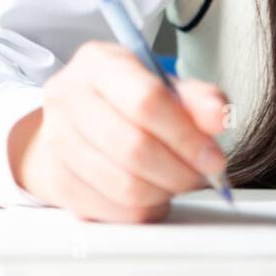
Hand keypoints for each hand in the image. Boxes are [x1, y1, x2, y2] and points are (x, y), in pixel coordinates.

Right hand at [6, 41, 229, 222]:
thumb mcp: (164, 85)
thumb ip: (197, 99)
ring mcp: (55, 140)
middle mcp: (68, 97)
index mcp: (99, 63)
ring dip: (164, 193)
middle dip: (180, 171)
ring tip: (177, 182)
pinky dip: (143, 210)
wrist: (75, 119)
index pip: (146, 101)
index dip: (186, 136)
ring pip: (124, 186)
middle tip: (200, 175)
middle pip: (134, 148)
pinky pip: (112, 211)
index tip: (213, 157)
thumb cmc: (125, 99)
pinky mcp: (56, 180)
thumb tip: (219, 117)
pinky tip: (153, 195)